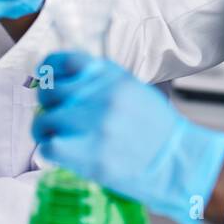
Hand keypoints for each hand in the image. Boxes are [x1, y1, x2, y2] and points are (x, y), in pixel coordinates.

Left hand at [31, 52, 223, 223]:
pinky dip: (51, 151)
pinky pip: (49, 146)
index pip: (63, 61)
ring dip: (45, 130)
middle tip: (54, 116)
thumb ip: (101, 84)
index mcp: (111, 77)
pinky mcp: (89, 154)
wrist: (179, 162)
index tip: (48, 81)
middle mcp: (100, 95)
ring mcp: (93, 124)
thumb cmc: (157, 130)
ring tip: (56, 137)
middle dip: (47, 104)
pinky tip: (63, 154)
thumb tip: (68, 85)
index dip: (49, 71)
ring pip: (45, 119)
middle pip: (50, 91)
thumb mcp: (133, 91)